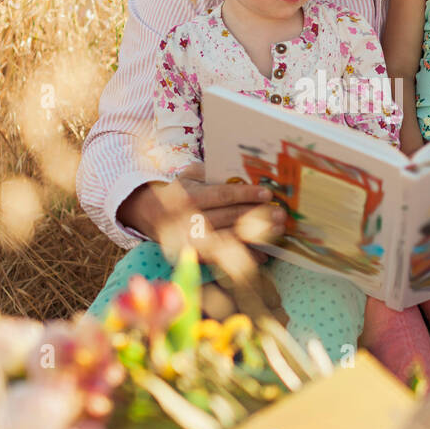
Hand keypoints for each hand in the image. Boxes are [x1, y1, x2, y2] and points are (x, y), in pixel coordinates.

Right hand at [118, 167, 284, 264]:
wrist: (149, 217)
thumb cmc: (179, 193)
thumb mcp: (187, 176)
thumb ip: (208, 172)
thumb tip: (236, 168)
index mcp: (188, 197)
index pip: (221, 195)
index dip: (245, 194)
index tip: (267, 193)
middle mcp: (189, 220)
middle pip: (228, 218)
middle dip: (257, 216)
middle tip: (280, 214)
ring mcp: (191, 242)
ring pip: (228, 239)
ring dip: (255, 237)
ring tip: (277, 230)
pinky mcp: (195, 257)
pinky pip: (224, 260)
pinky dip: (243, 258)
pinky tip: (263, 255)